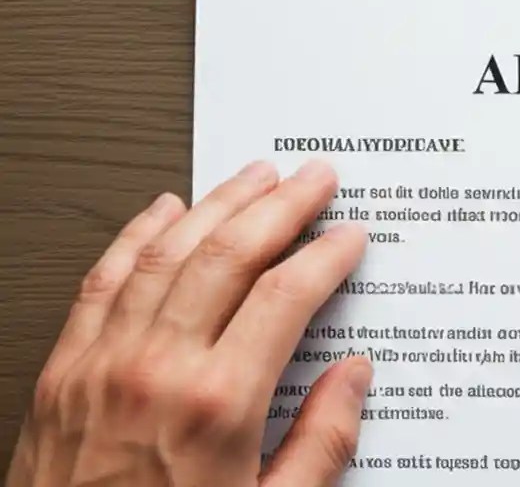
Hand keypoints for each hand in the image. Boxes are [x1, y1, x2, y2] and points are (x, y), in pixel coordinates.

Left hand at [6, 160, 369, 486]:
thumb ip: (321, 445)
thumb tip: (354, 380)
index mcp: (217, 406)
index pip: (285, 297)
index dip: (325, 257)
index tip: (349, 238)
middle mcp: (158, 369)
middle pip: (230, 256)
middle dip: (281, 206)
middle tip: (313, 178)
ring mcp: (103, 364)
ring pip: (168, 252)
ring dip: (217, 204)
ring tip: (253, 176)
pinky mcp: (64, 372)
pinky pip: (103, 280)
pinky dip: (136, 235)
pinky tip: (163, 211)